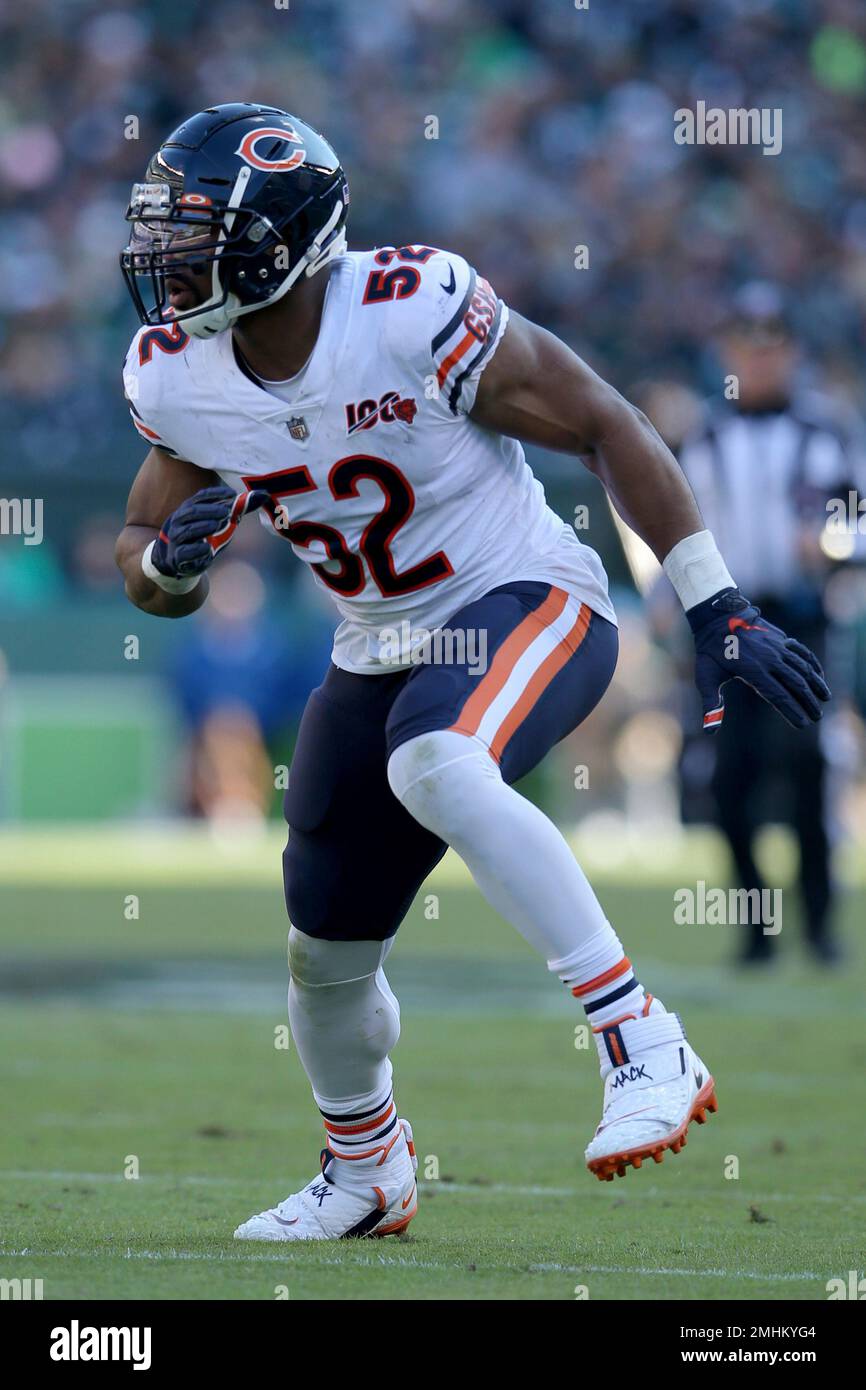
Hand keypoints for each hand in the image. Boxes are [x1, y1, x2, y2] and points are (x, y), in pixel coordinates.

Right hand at [151, 485, 269, 577]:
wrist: (181, 560)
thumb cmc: (204, 535)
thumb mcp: (218, 521)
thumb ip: (237, 510)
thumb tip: (263, 496)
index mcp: (189, 508)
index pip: (201, 497)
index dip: (216, 494)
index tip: (232, 494)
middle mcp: (179, 521)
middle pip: (193, 512)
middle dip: (210, 510)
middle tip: (227, 511)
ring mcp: (177, 539)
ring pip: (188, 530)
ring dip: (204, 527)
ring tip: (218, 525)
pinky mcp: (179, 556)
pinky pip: (187, 552)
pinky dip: (198, 549)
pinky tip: (208, 549)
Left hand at [687, 587, 830, 731]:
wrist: (718, 617)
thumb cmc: (711, 651)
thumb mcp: (706, 677)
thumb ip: (711, 704)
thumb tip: (709, 731)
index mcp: (754, 672)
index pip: (779, 696)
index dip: (792, 712)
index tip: (802, 724)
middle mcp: (770, 660)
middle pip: (796, 685)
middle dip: (808, 702)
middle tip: (817, 717)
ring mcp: (778, 648)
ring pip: (803, 668)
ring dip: (816, 684)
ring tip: (825, 699)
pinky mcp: (781, 639)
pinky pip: (802, 653)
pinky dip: (813, 664)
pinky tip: (819, 675)